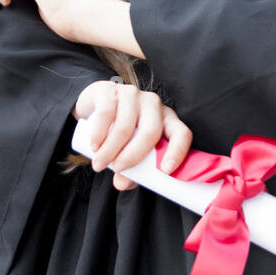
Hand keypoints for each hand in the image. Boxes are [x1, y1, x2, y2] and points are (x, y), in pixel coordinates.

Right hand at [74, 80, 192, 191]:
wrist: (95, 104)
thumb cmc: (120, 132)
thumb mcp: (129, 151)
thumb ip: (130, 170)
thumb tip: (122, 184)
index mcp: (166, 120)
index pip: (181, 133)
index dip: (177, 151)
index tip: (165, 170)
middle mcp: (153, 104)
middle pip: (151, 132)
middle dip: (133, 156)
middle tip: (117, 169)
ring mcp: (133, 94)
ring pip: (126, 126)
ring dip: (110, 150)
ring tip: (99, 164)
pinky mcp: (111, 90)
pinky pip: (107, 113)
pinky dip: (99, 134)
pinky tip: (94, 146)